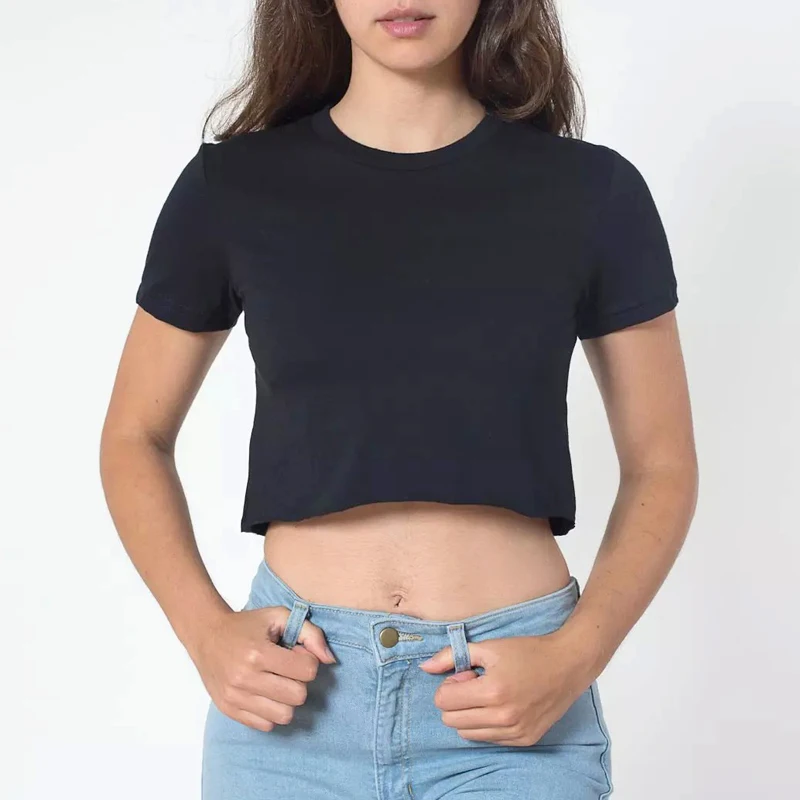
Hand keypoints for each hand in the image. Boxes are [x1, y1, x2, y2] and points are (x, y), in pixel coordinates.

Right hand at [189, 605, 335, 731]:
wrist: (207, 635)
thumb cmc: (247, 625)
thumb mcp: (280, 616)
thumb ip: (311, 634)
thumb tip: (330, 660)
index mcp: (259, 653)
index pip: (307, 671)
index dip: (308, 661)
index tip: (296, 653)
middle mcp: (245, 678)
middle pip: (298, 696)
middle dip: (299, 682)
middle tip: (287, 669)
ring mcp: (235, 697)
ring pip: (284, 716)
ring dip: (286, 700)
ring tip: (277, 682)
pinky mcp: (229, 710)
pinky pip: (266, 726)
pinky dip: (271, 712)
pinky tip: (264, 693)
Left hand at [418, 629, 593, 745]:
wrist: (567, 665)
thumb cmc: (528, 651)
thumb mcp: (488, 647)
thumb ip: (452, 656)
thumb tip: (424, 667)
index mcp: (492, 692)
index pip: (444, 701)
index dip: (449, 685)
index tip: (465, 674)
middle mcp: (503, 717)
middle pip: (451, 720)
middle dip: (455, 701)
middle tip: (475, 683)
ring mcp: (515, 732)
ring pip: (467, 733)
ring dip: (469, 714)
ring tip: (489, 694)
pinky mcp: (524, 740)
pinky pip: (488, 739)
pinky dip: (486, 724)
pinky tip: (501, 705)